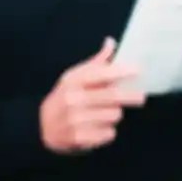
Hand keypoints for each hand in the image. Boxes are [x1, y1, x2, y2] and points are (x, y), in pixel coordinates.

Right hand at [40, 37, 146, 154]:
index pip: (101, 74)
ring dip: (114, 115)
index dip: (121, 71)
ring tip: (104, 114)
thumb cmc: (64, 98)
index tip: (138, 70)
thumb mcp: (73, 78)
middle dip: (131, 96)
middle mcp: (73, 99)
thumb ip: (96, 63)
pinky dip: (107, 132)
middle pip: (112, 96)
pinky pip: (109, 133)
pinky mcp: (80, 138)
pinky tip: (97, 128)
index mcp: (72, 81)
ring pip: (113, 115)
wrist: (41, 126)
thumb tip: (111, 42)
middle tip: (140, 97)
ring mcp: (76, 119)